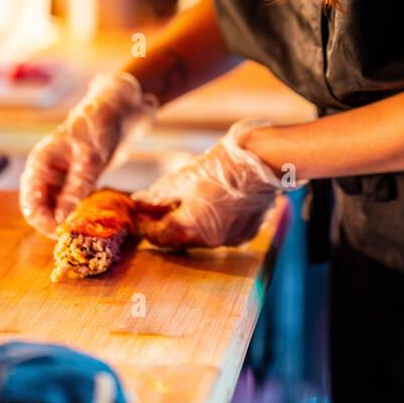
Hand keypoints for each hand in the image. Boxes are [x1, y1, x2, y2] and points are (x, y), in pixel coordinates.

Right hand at [19, 71, 157, 238]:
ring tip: (91, 224)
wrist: (119, 108)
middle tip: (82, 234)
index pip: (30, 206)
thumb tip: (62, 221)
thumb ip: (76, 189)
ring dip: (71, 221)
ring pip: (58, 211)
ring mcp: (61, 179)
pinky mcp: (76, 182)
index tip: (66, 234)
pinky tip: (97, 214)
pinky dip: (82, 212)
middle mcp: (46, 174)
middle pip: (43, 212)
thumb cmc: (100, 126)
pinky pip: (73, 205)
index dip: (44, 224)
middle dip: (58, 225)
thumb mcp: (90, 158)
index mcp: (40, 165)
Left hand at [133, 119, 294, 249]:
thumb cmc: (224, 164)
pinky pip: (223, 233)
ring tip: (188, 201)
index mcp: (190, 228)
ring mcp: (231, 240)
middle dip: (167, 224)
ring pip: (202, 237)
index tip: (138, 214)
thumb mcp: (185, 176)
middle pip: (179, 239)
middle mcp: (210, 241)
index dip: (144, 225)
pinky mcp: (247, 233)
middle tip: (159, 206)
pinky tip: (213, 203)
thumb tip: (141, 201)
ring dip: (191, 223)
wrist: (265, 161)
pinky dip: (213, 223)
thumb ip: (160, 194)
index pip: (158, 235)